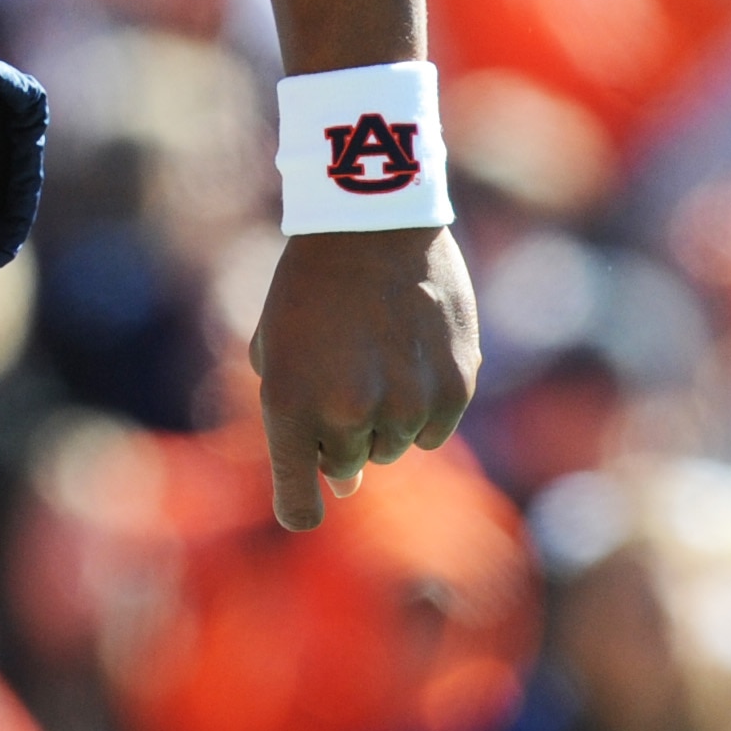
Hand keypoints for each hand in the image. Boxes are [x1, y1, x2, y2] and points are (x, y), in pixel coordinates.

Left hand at [248, 226, 479, 529]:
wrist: (370, 223)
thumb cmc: (309, 285)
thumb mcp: (276, 345)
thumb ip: (293, 418)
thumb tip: (342, 488)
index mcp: (291, 406)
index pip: (297, 504)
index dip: (300, 507)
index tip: (305, 504)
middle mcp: (348, 414)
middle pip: (346, 469)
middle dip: (337, 436)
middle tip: (337, 376)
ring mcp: (406, 406)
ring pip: (392, 450)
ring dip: (381, 419)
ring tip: (371, 354)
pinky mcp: (454, 392)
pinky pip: (432, 431)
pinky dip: (420, 406)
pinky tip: (408, 354)